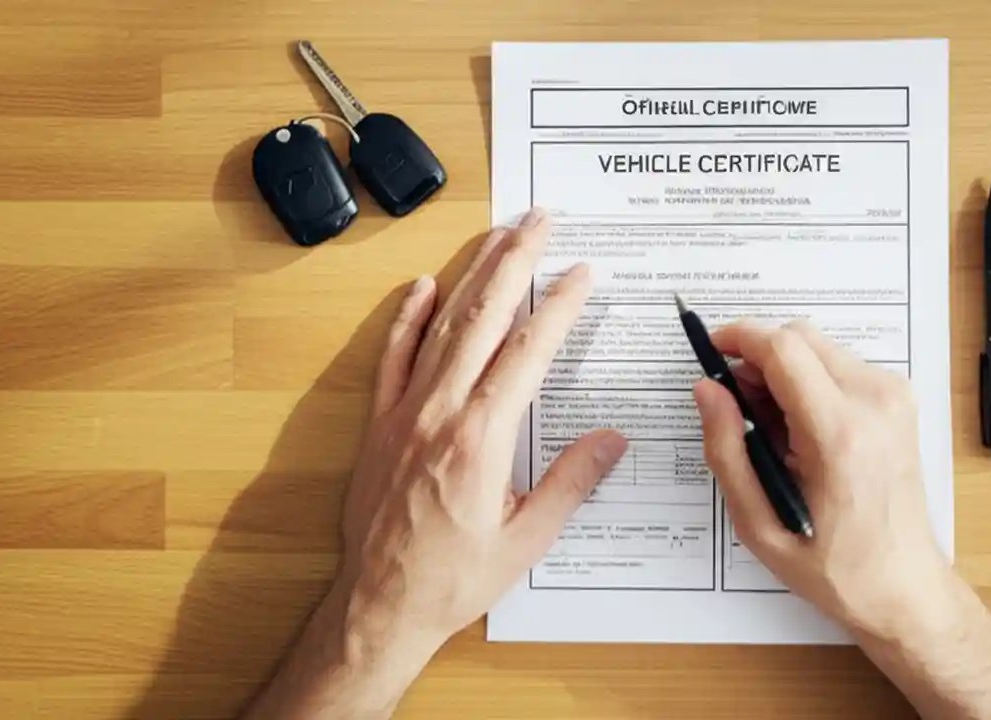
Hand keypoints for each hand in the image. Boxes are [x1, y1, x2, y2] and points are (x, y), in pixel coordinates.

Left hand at [246, 210, 627, 718]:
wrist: (377, 608)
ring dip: (472, 275)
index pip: (528, 352)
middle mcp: (440, 413)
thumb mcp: (526, 540)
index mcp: (481, 438)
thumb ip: (570, 482)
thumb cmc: (452, 580)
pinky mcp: (379, 425)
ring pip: (441, 327)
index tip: (582, 273)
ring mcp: (404, 414)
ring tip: (499, 237)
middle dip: (515, 262)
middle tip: (539, 220)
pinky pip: (393, 358)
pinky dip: (409, 319)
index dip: (559, 305)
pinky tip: (424, 286)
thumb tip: (613, 438)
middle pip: (483, 318)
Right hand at [692, 320, 951, 639]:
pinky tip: (802, 431)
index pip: (782, 349)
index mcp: (839, 433)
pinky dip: (810, 382)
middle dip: (758, 357)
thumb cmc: (834, 567)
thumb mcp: (759, 524)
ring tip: (774, 432)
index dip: (738, 338)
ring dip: (784, 372)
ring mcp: (894, 398)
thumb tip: (707, 389)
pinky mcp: (899, 401)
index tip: (710, 350)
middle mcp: (874, 403)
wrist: (904, 585)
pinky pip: (840, 365)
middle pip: (800, 337)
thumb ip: (727, 450)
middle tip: (737, 407)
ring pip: (819, 348)